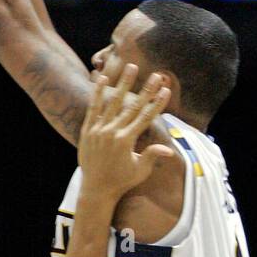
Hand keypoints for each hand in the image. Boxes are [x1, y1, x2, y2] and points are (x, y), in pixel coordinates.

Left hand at [78, 64, 171, 201]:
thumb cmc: (121, 181)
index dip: (157, 103)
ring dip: (123, 84)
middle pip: (132, 106)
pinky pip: (93, 109)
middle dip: (146, 90)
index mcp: (126, 142)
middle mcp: (112, 133)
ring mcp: (98, 131)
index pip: (146, 118)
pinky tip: (101, 79)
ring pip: (112, 103)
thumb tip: (170, 150)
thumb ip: (152, 155)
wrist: (95, 189)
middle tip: (155, 74)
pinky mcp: (87, 131)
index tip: (166, 90)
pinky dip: (97, 94)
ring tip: (130, 67)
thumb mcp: (140, 170)